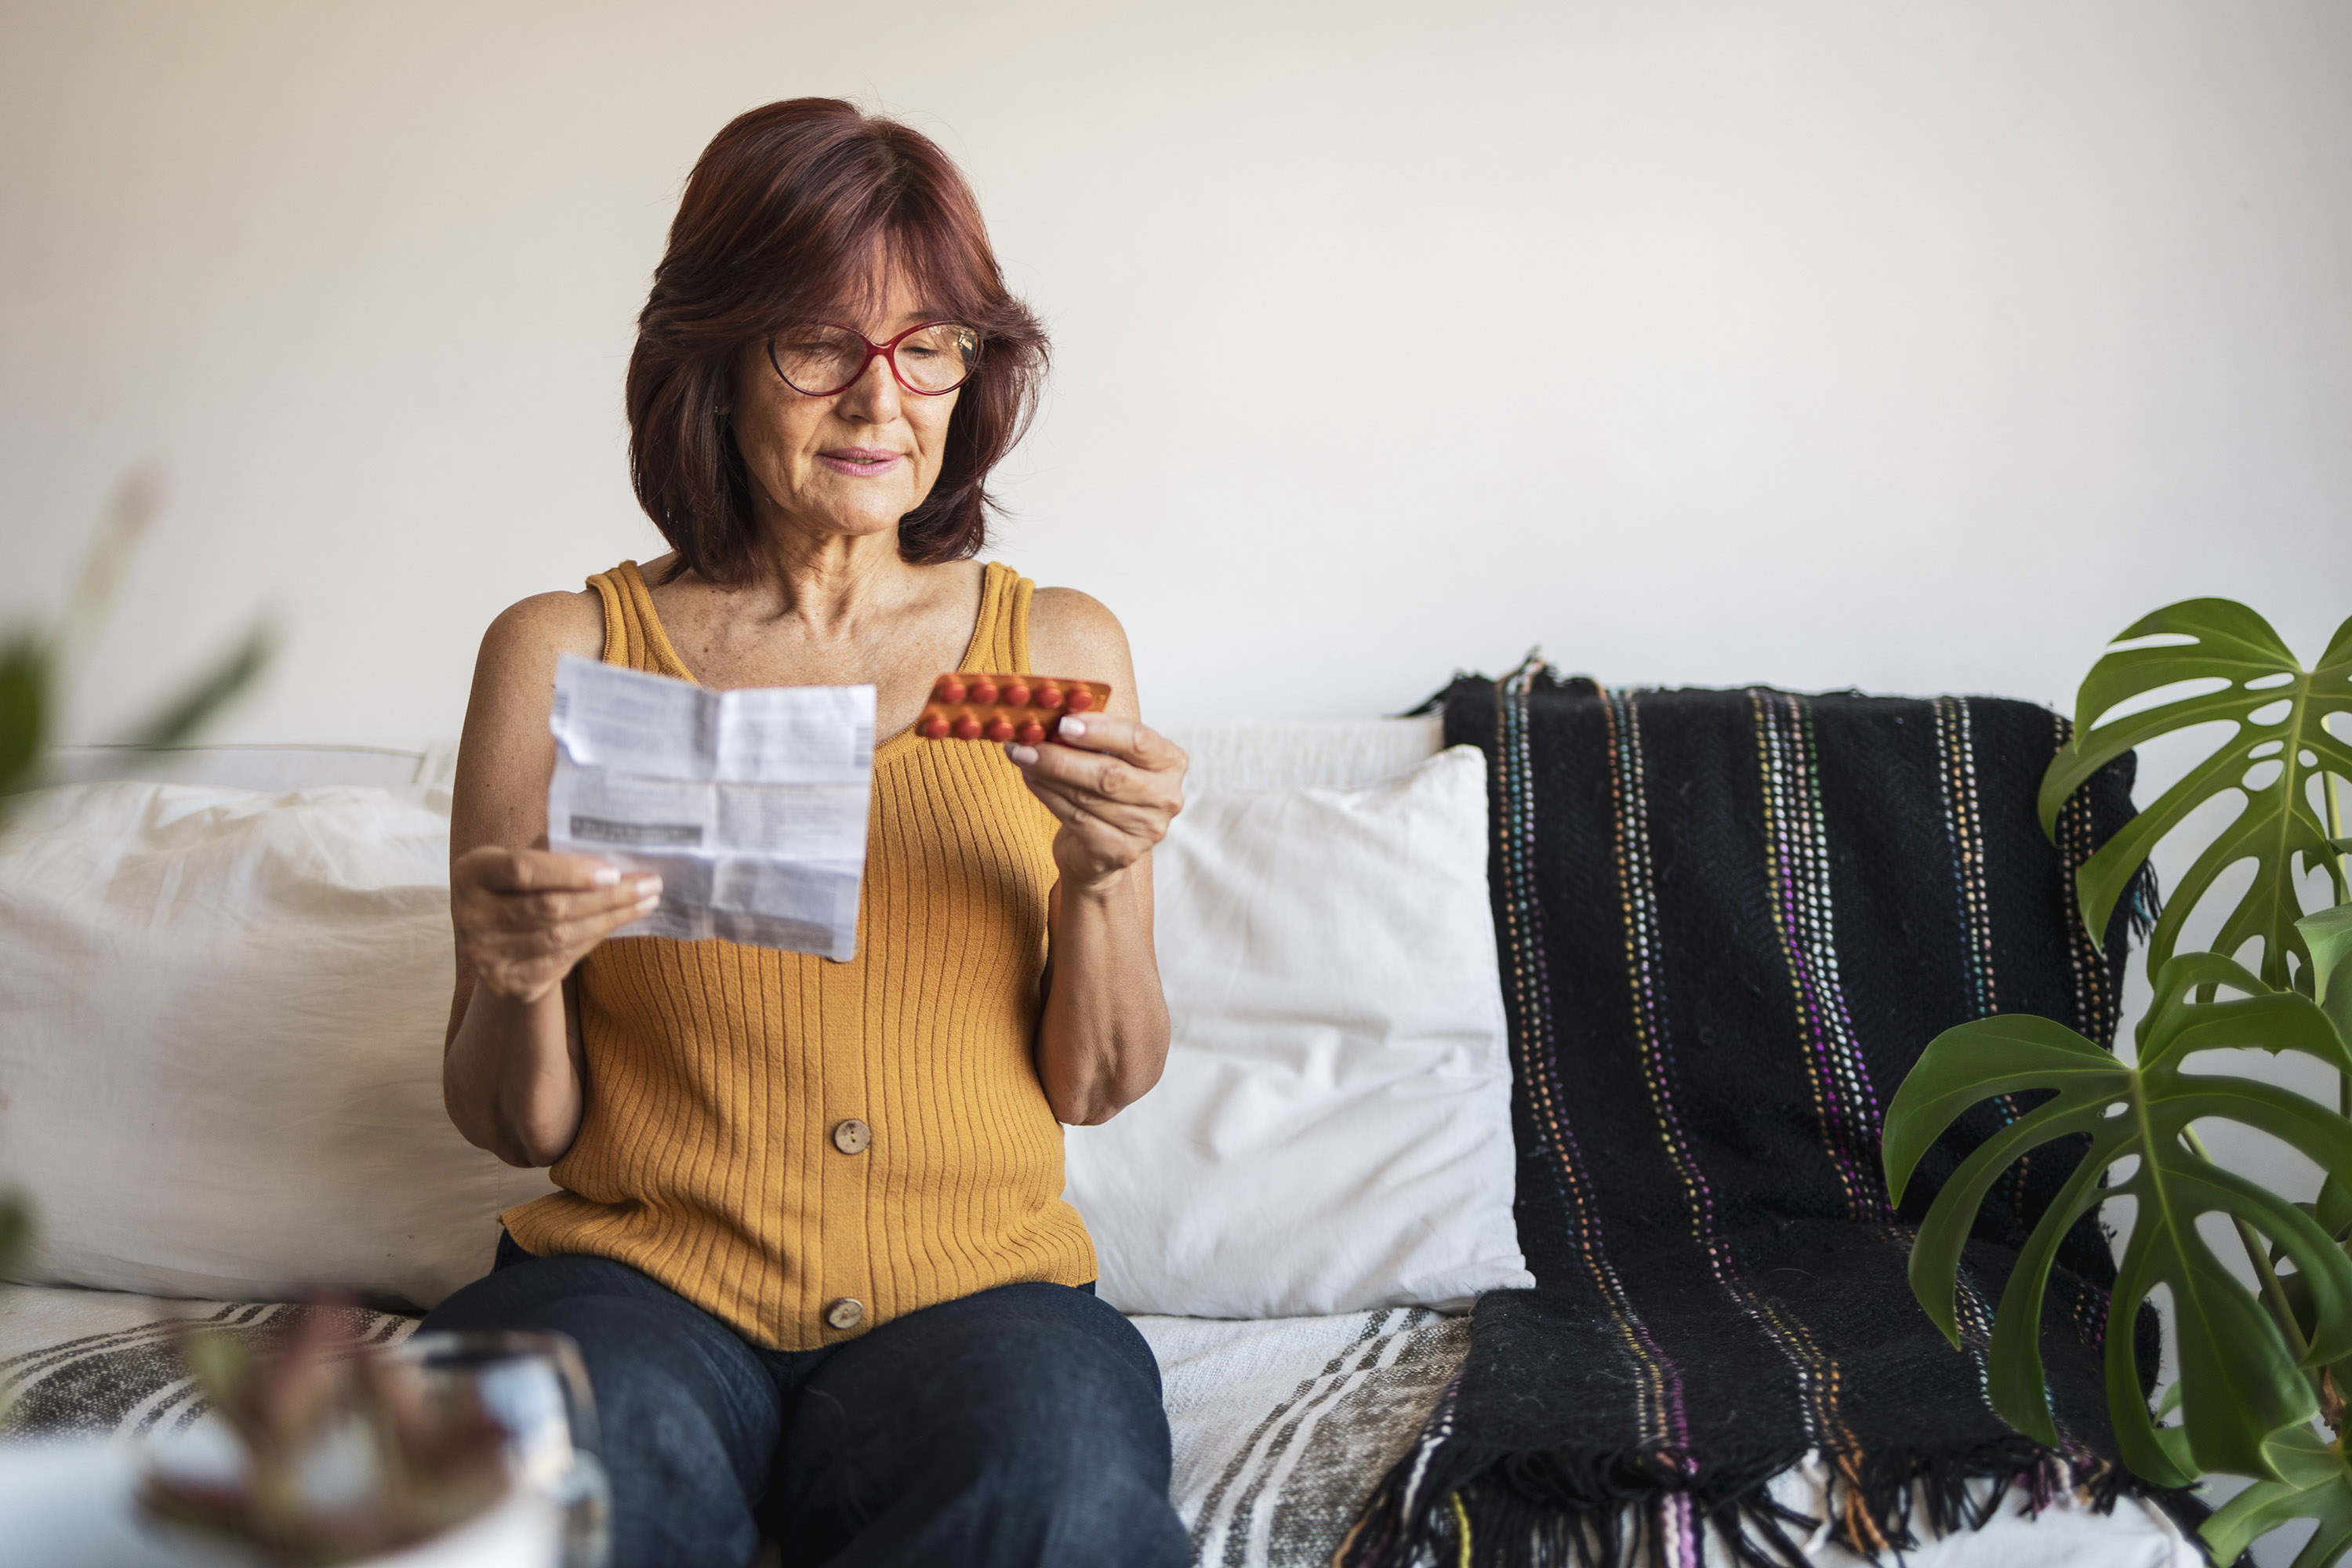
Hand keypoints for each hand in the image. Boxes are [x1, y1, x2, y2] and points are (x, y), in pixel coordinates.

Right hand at [452, 844, 660, 1004]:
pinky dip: (594, 940)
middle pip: (550, 908)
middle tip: (649, 884)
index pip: (522, 870)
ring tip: (645, 902)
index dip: (569, 872)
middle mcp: (470, 915)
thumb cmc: (519, 885)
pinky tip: (617, 924)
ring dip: (610, 920)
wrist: (494, 937)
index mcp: (472, 872)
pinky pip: (561, 961)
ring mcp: (485, 954)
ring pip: (561, 937)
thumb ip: (554, 852)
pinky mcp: (506, 982)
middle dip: (607, 897)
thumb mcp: (523, 859)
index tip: (613, 871)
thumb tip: (612, 847)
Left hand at [1006, 716, 1185, 892]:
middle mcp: (1166, 797)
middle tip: (1028, 743)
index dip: (1100, 731)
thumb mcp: (1110, 755)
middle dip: (1062, 757)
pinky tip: (1032, 780)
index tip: (1063, 723)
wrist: (1102, 847)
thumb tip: (1052, 712)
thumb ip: (1092, 734)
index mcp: (1171, 762)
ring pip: (1087, 797)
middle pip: (1110, 774)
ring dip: (1048, 775)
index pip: (1138, 740)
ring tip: (1022, 757)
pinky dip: (1049, 796)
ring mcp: (1147, 829)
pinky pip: (1077, 820)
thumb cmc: (1106, 789)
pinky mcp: (1120, 853)